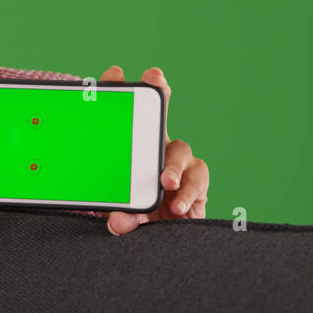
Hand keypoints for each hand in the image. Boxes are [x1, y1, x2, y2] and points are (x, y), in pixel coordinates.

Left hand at [99, 65, 209, 234]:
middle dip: (158, 93)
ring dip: (171, 164)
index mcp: (132, 150)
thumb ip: (121, 217)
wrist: (165, 239)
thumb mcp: (123, 215)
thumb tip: (118, 221)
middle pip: (160, 115)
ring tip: (165, 182)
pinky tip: (177, 206)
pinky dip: (187, 193)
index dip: (121, 93)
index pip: (127, 117)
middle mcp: (157, 150)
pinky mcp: (198, 184)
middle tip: (153, 77)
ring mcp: (180, 165)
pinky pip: (196, 181)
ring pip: (180, 151)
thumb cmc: (139, 217)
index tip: (115, 73)